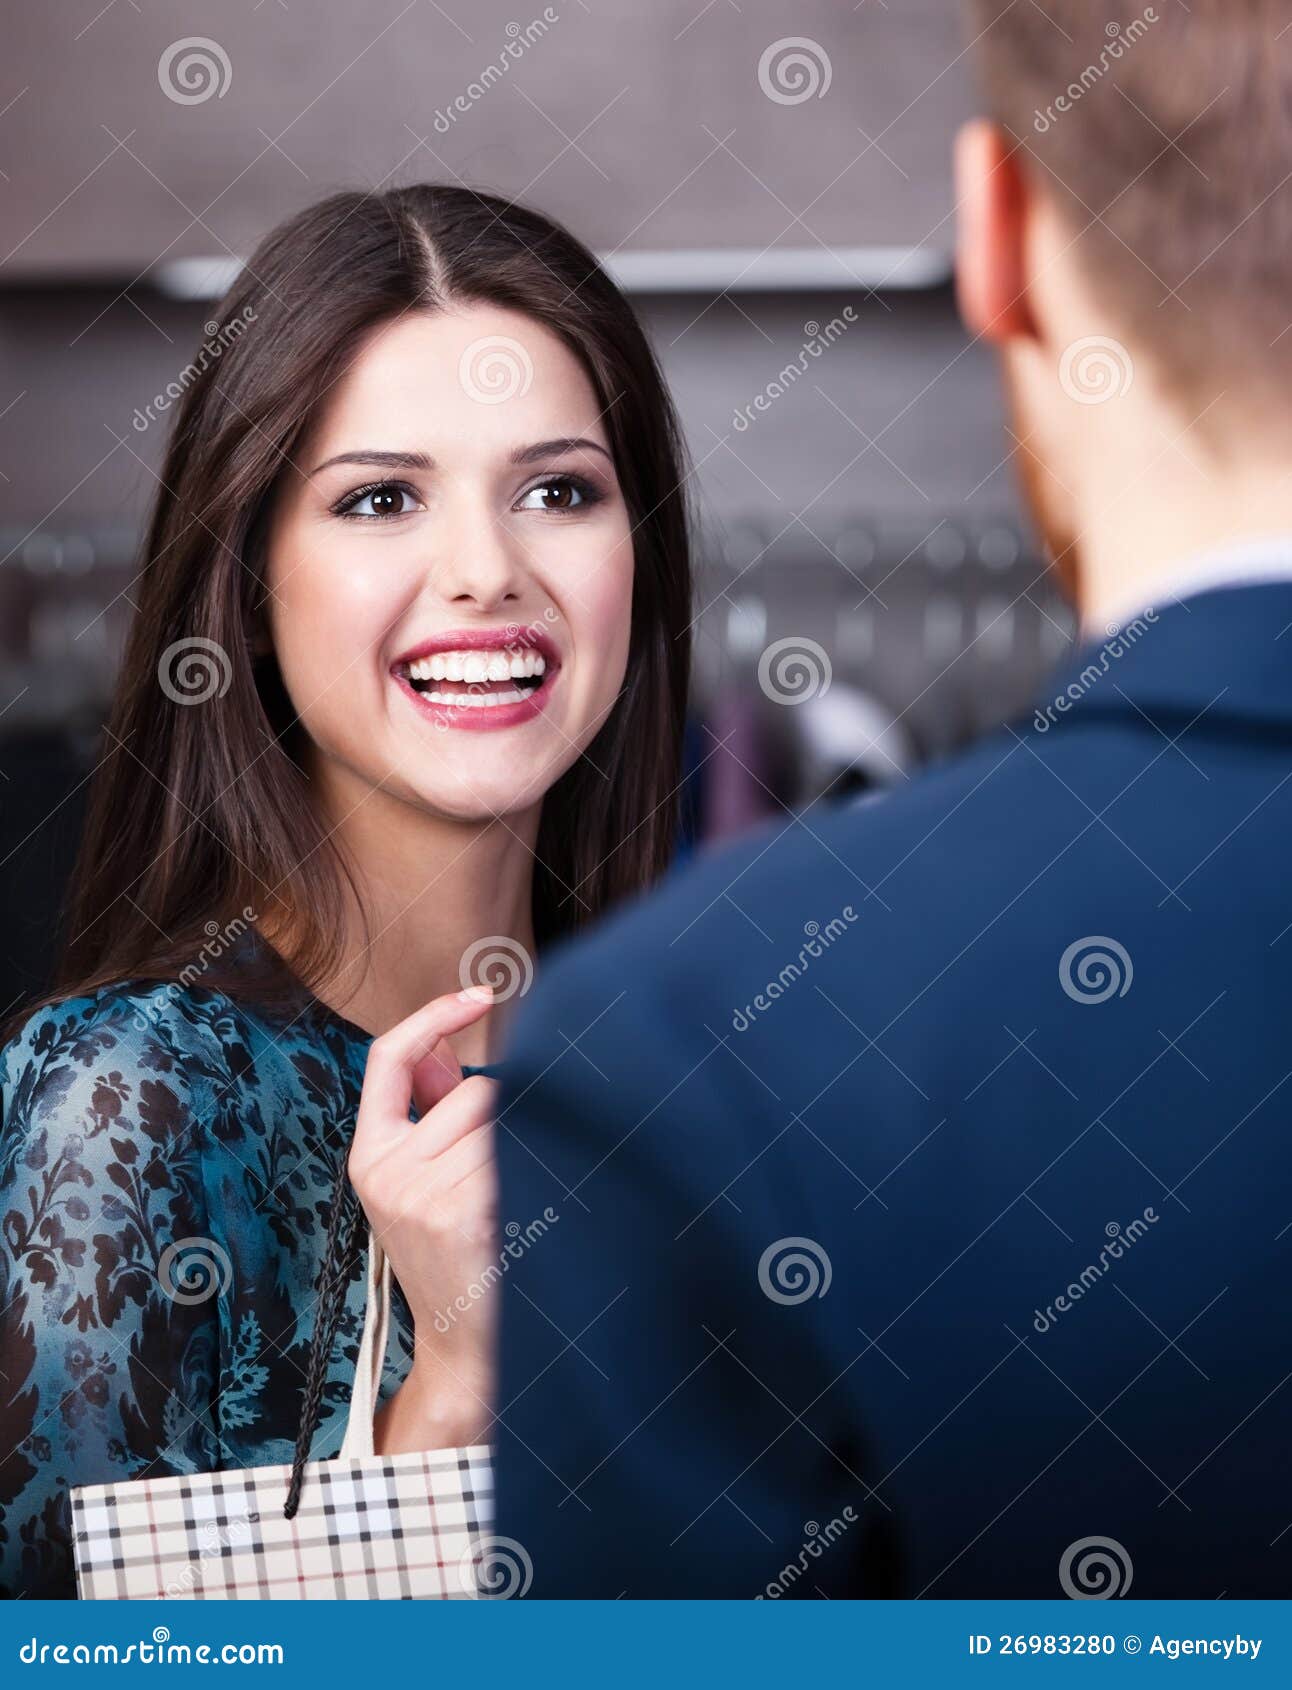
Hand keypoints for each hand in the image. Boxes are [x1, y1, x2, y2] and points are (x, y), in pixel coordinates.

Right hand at [348, 986, 498, 1452]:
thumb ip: (431, 1110)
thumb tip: (449, 1042)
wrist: (465, 1347)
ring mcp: (424, 1195)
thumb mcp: (422, 1181)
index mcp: (369, 1157)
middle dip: (507, 1119)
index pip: (390, 1058)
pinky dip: (541, 1172)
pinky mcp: (465, 1214)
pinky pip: (520, 1155)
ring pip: (504, 1121)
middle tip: (511, 1175)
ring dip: (528, 1149)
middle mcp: (388, 1172)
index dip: (433, 1016)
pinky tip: (532, 1217)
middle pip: (474, 1092)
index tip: (478, 994)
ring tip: (518, 1202)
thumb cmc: (455, 1256)